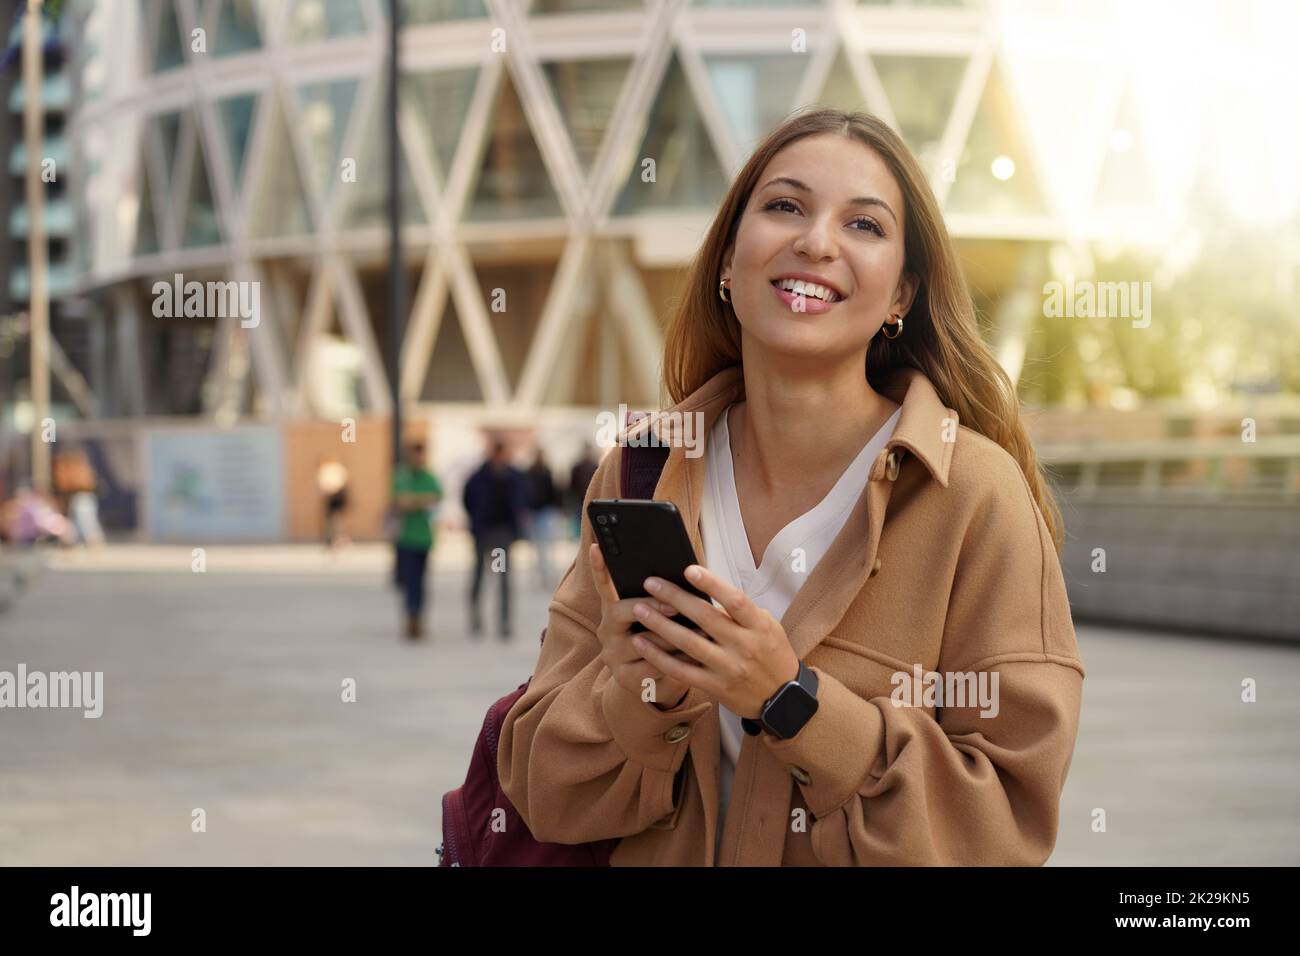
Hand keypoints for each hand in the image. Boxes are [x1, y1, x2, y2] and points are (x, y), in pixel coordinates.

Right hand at [588, 544, 693, 709]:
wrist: (659, 683)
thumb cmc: (665, 641)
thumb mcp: (661, 619)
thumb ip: (663, 601)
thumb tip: (682, 580)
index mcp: (614, 611)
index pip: (603, 586)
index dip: (599, 567)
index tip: (597, 547)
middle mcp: (607, 631)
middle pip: (621, 611)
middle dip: (652, 606)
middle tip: (675, 605)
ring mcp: (613, 655)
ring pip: (642, 642)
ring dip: (673, 637)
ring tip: (699, 632)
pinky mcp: (624, 678)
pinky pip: (652, 667)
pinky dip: (675, 661)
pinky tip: (693, 658)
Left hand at [627, 564, 800, 719]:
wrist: (783, 698)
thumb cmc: (771, 654)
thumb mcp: (767, 626)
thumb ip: (740, 611)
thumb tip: (706, 590)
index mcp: (758, 626)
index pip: (734, 600)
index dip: (712, 584)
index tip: (689, 569)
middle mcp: (744, 646)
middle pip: (704, 617)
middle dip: (674, 598)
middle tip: (650, 583)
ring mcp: (729, 668)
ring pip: (688, 643)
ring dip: (660, 625)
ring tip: (639, 609)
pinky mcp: (716, 687)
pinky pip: (681, 671)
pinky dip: (659, 657)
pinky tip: (641, 644)